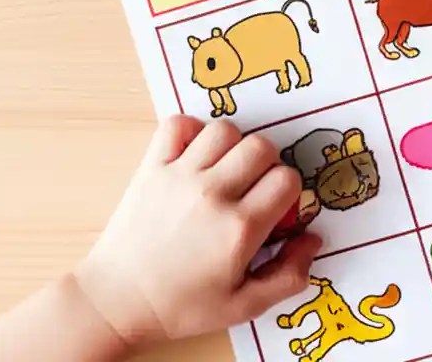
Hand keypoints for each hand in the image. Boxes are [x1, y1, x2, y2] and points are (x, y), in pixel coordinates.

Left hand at [74, 116, 321, 349]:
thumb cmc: (180, 306)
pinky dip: (190, 131)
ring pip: (225, 129)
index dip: (289, 193)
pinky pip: (177, 124)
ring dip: (233, 145)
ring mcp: (179, 176)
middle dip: (268, 165)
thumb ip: (289, 276)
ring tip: (225, 170)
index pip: (287, 180)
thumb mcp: (244, 306)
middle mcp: (212, 195)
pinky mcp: (152, 168)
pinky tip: (194, 155)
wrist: (118, 301)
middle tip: (253, 188)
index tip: (275, 209)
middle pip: (262, 147)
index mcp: (240, 229)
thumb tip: (313, 239)